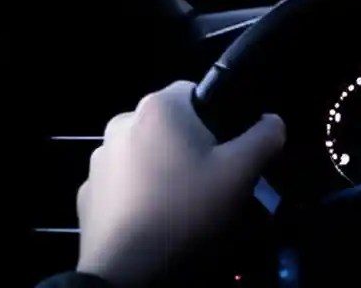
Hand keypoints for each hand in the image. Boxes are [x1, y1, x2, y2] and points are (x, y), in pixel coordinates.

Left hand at [76, 81, 284, 285]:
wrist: (128, 271)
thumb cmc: (186, 210)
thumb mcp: (241, 173)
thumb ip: (264, 137)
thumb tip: (272, 122)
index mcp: (159, 107)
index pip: (195, 91)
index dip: (219, 118)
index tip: (229, 150)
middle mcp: (122, 123)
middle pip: (170, 126)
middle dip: (191, 147)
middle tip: (212, 181)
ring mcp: (99, 160)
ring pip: (146, 154)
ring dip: (163, 169)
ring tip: (183, 205)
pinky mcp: (88, 193)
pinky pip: (124, 183)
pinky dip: (140, 194)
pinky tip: (156, 219)